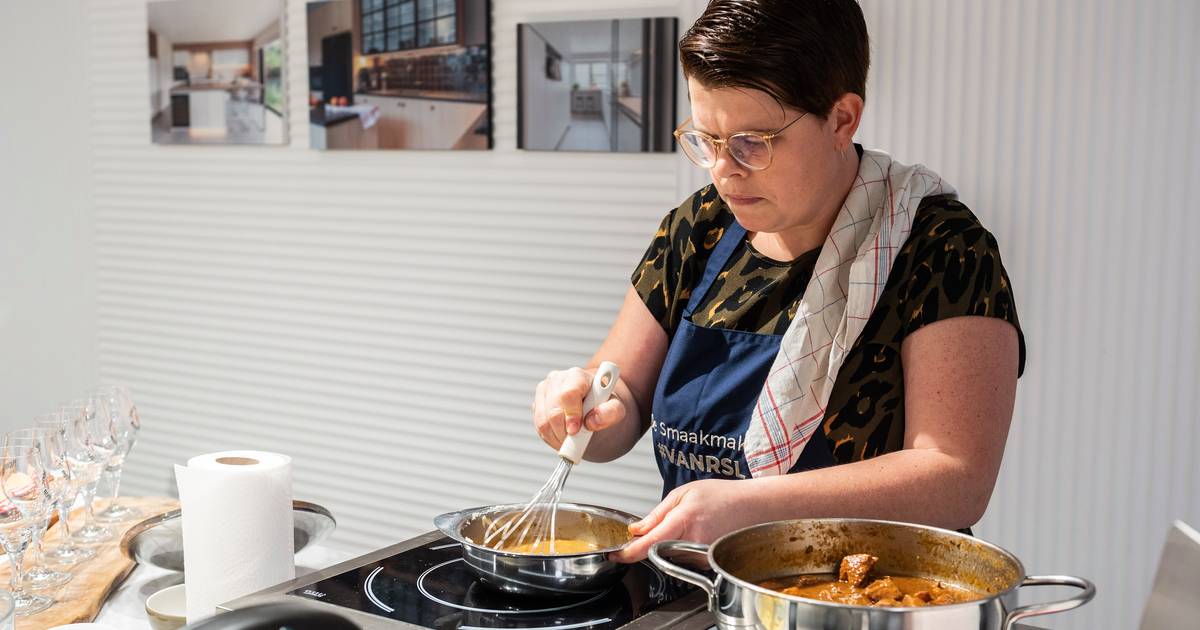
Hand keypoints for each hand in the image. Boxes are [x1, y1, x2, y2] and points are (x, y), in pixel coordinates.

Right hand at [532, 367, 626, 449]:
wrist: (595, 405)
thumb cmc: (605, 404)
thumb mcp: (617, 408)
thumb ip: (610, 412)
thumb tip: (592, 421)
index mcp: (577, 376)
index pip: (568, 394)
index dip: (572, 414)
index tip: (577, 430)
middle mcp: (556, 380)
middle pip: (553, 411)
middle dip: (565, 431)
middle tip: (577, 439)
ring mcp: (544, 392)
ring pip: (543, 422)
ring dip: (558, 437)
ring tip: (572, 440)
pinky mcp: (537, 405)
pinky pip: (539, 427)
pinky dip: (551, 438)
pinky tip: (564, 437)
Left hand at [611, 478, 757, 562]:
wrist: (752, 508)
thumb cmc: (722, 497)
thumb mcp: (683, 494)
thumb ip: (657, 514)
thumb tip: (636, 530)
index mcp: (684, 521)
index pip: (647, 544)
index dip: (627, 552)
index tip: (614, 554)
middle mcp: (693, 543)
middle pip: (656, 552)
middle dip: (651, 541)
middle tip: (668, 522)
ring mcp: (702, 556)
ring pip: (669, 556)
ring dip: (668, 544)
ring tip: (690, 523)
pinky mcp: (707, 564)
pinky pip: (683, 559)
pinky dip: (682, 548)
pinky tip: (697, 532)